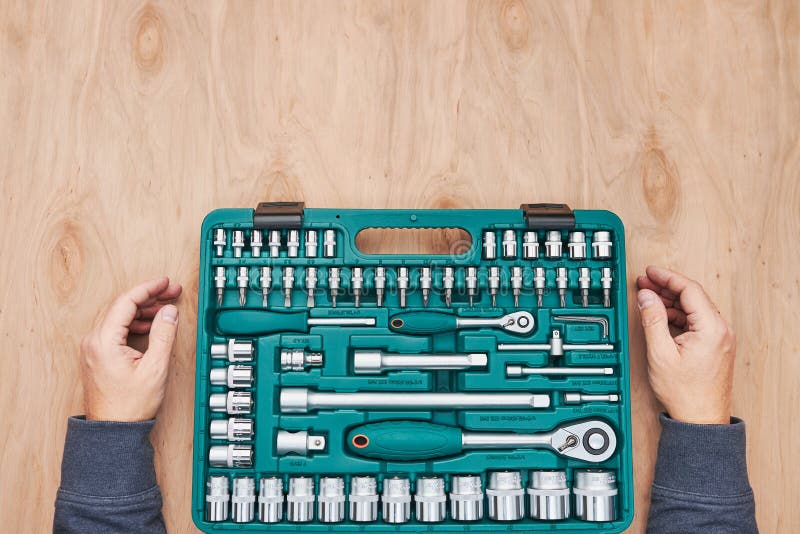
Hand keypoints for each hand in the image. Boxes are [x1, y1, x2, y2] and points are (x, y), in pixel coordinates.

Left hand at [81, 277, 182, 421]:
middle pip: (121, 306)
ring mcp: (93, 348)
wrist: (113, 431)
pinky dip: (134, 322)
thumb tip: (169, 312)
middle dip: (148, 297)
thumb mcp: (155, 368)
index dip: (149, 288)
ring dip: (142, 309)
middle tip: (171, 292)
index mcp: (104, 341)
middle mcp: (93, 341)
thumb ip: (163, 335)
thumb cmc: (129, 406)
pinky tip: (150, 325)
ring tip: (164, 308)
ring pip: (118, 316)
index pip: (126, 302)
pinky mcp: (97, 355)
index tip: (166, 283)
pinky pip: (115, 328)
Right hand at [636, 266, 734, 424]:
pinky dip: (677, 315)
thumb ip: (652, 320)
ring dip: (671, 301)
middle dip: (666, 287)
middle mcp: (720, 330)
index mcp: (711, 328)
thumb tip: (646, 297)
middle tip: (645, 282)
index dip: (667, 277)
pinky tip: (661, 316)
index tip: (650, 272)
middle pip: (692, 296)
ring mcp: (719, 338)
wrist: (700, 419)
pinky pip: (695, 320)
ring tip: (649, 298)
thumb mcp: (661, 353)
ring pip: (693, 308)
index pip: (689, 290)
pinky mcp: (714, 345)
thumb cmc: (686, 393)